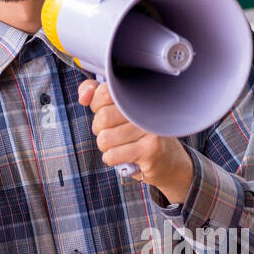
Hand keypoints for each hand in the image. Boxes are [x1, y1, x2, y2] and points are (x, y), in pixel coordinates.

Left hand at [78, 79, 193, 203]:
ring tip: (120, 145)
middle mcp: (147, 108)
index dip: (96, 105)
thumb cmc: (139, 133)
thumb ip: (97, 96)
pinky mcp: (151, 149)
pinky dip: (112, 159)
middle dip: (100, 129)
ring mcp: (151, 128)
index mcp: (139, 94)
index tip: (105, 111)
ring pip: (105, 138)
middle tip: (113, 132)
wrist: (169, 161)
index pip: (104, 92)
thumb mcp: (118, 111)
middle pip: (102, 117)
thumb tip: (83, 96)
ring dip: (106, 147)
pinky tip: (124, 156)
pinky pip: (112, 155)